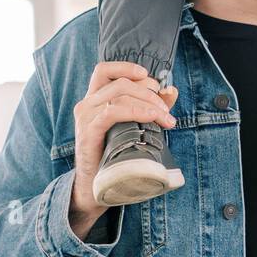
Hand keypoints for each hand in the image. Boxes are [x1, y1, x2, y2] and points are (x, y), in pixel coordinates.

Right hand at [71, 61, 178, 221]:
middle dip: (149, 92)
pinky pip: (113, 112)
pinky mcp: (88, 132)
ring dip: (148, 103)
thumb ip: (151, 107)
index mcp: (94, 99)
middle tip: (166, 110)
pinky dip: (136, 111)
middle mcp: (86, 104)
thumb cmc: (116, 155)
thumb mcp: (135, 126)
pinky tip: (151, 118)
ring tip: (165, 118)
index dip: (129, 68)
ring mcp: (85, 117)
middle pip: (121, 82)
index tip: (152, 80)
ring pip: (119, 94)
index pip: (105, 70)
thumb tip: (172, 90)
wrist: (96, 188)